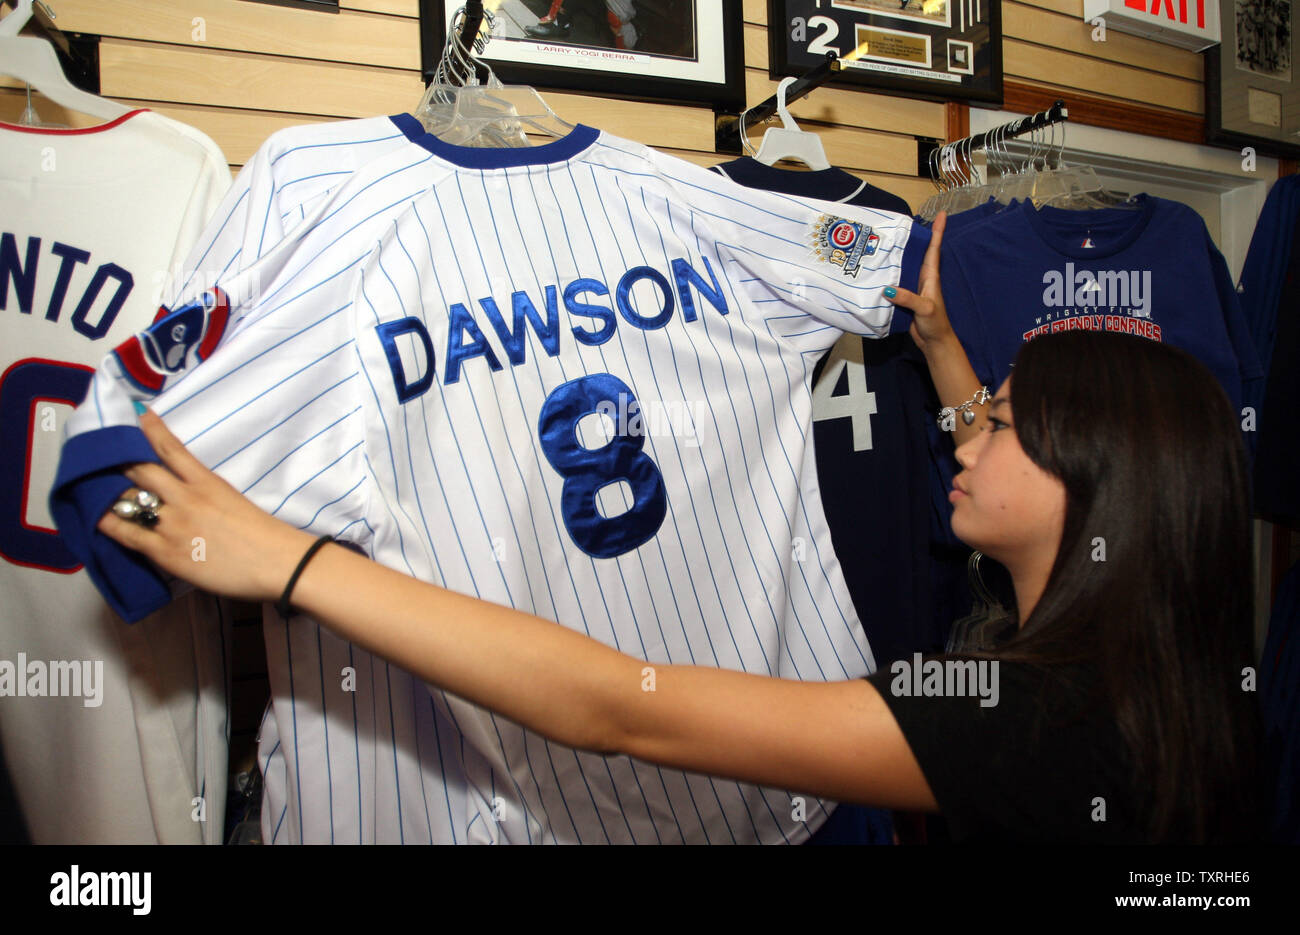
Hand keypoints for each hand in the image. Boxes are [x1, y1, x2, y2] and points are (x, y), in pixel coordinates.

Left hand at [96, 408, 318, 603]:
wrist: (278, 562)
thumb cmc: (266, 535)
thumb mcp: (235, 500)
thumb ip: (208, 494)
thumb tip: (188, 495)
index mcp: (207, 482)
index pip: (171, 447)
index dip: (151, 428)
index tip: (139, 414)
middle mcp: (185, 498)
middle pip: (140, 470)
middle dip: (119, 460)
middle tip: (100, 453)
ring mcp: (173, 524)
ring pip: (129, 500)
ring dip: (108, 492)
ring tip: (92, 487)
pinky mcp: (166, 551)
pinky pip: (127, 535)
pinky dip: (109, 525)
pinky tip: (96, 518)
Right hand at [886, 210, 958, 356]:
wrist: (934, 342)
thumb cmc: (935, 323)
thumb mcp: (924, 308)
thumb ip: (907, 298)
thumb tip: (887, 289)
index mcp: (930, 277)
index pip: (934, 249)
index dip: (938, 232)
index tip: (942, 214)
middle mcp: (923, 278)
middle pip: (919, 253)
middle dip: (916, 237)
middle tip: (906, 221)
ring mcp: (914, 288)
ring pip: (905, 266)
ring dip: (899, 255)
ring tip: (887, 240)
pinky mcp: (905, 298)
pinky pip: (896, 282)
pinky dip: (888, 275)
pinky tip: (878, 270)